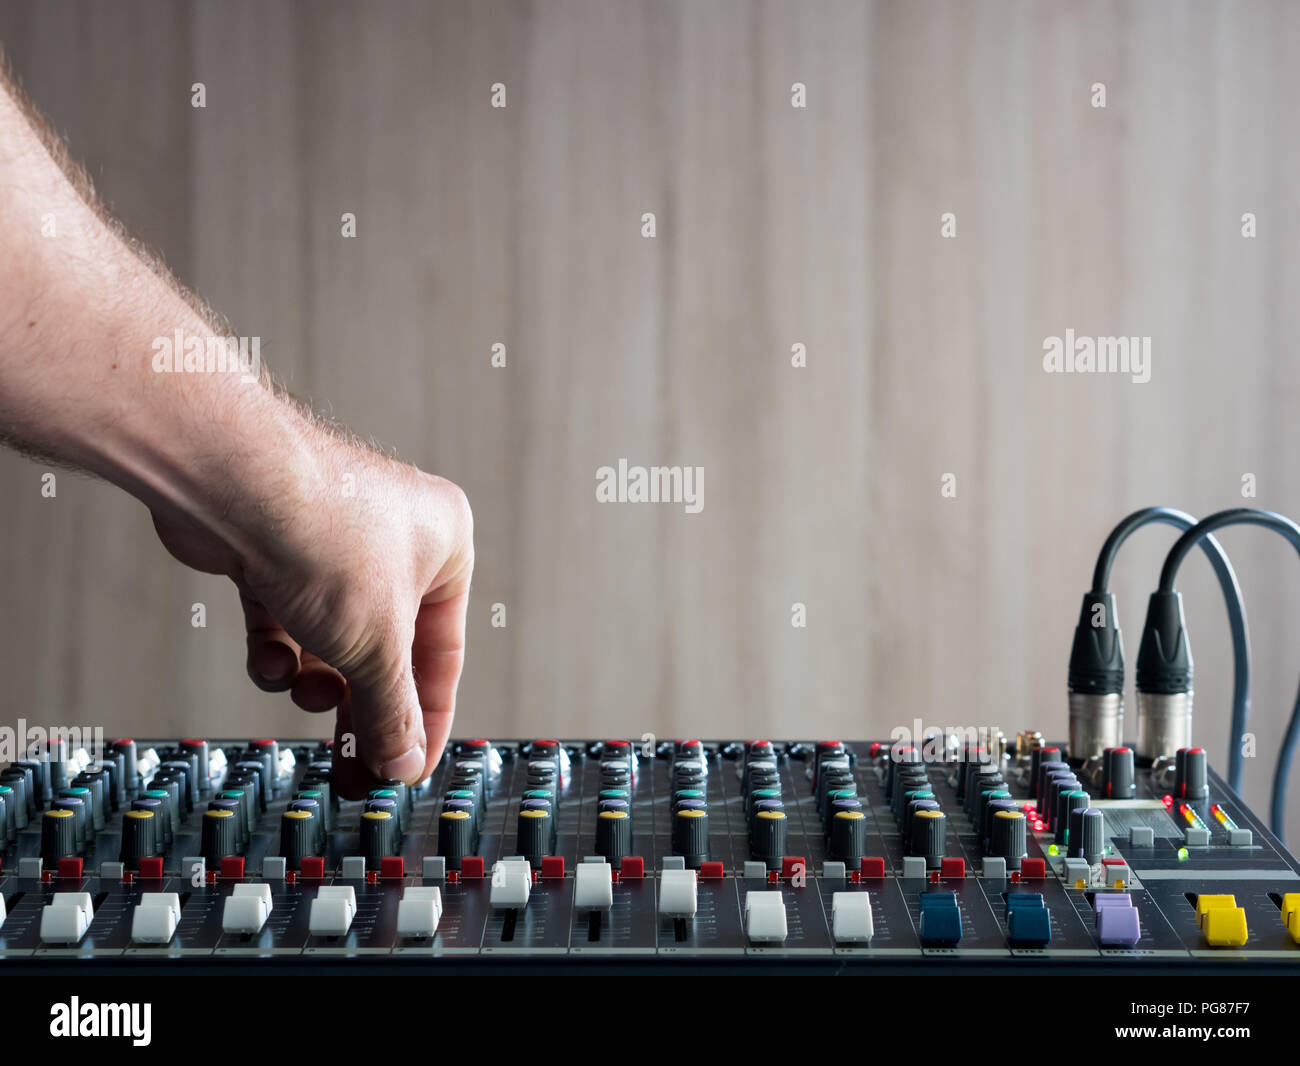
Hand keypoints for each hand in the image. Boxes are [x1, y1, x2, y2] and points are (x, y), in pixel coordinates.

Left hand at [151, 432, 473, 797]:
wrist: (229, 483)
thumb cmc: (323, 537)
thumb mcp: (376, 646)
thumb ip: (392, 713)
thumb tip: (402, 764)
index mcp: (444, 547)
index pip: (444, 653)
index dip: (426, 719)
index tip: (406, 768)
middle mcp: (394, 541)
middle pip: (385, 652)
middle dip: (364, 709)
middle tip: (354, 770)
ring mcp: (331, 547)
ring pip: (332, 642)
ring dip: (318, 678)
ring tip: (310, 692)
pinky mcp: (276, 554)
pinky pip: (286, 623)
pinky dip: (277, 651)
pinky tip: (270, 660)